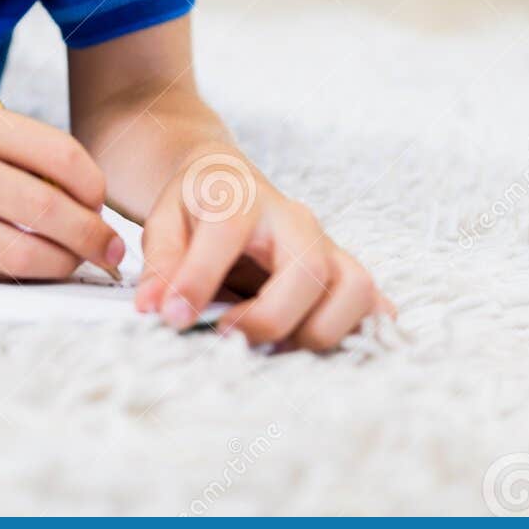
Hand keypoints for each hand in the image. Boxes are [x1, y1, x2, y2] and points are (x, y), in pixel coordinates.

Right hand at [0, 98, 124, 280]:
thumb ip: (17, 150)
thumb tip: (84, 196)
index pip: (60, 157)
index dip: (94, 186)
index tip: (101, 201)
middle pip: (49, 211)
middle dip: (92, 236)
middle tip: (111, 249)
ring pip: (22, 253)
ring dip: (63, 266)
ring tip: (79, 265)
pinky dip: (20, 275)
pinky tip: (34, 269)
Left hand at [136, 150, 394, 350]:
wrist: (230, 181)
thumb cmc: (198, 204)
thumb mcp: (165, 218)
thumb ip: (161, 260)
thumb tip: (154, 308)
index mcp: (243, 198)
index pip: (228, 232)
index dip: (198, 280)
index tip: (173, 319)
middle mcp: (295, 219)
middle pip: (309, 269)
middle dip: (269, 318)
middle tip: (227, 336)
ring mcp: (328, 245)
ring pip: (355, 289)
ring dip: (318, 331)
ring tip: (273, 346)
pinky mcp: (345, 271)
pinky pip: (374, 305)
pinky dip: (356, 332)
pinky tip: (316, 347)